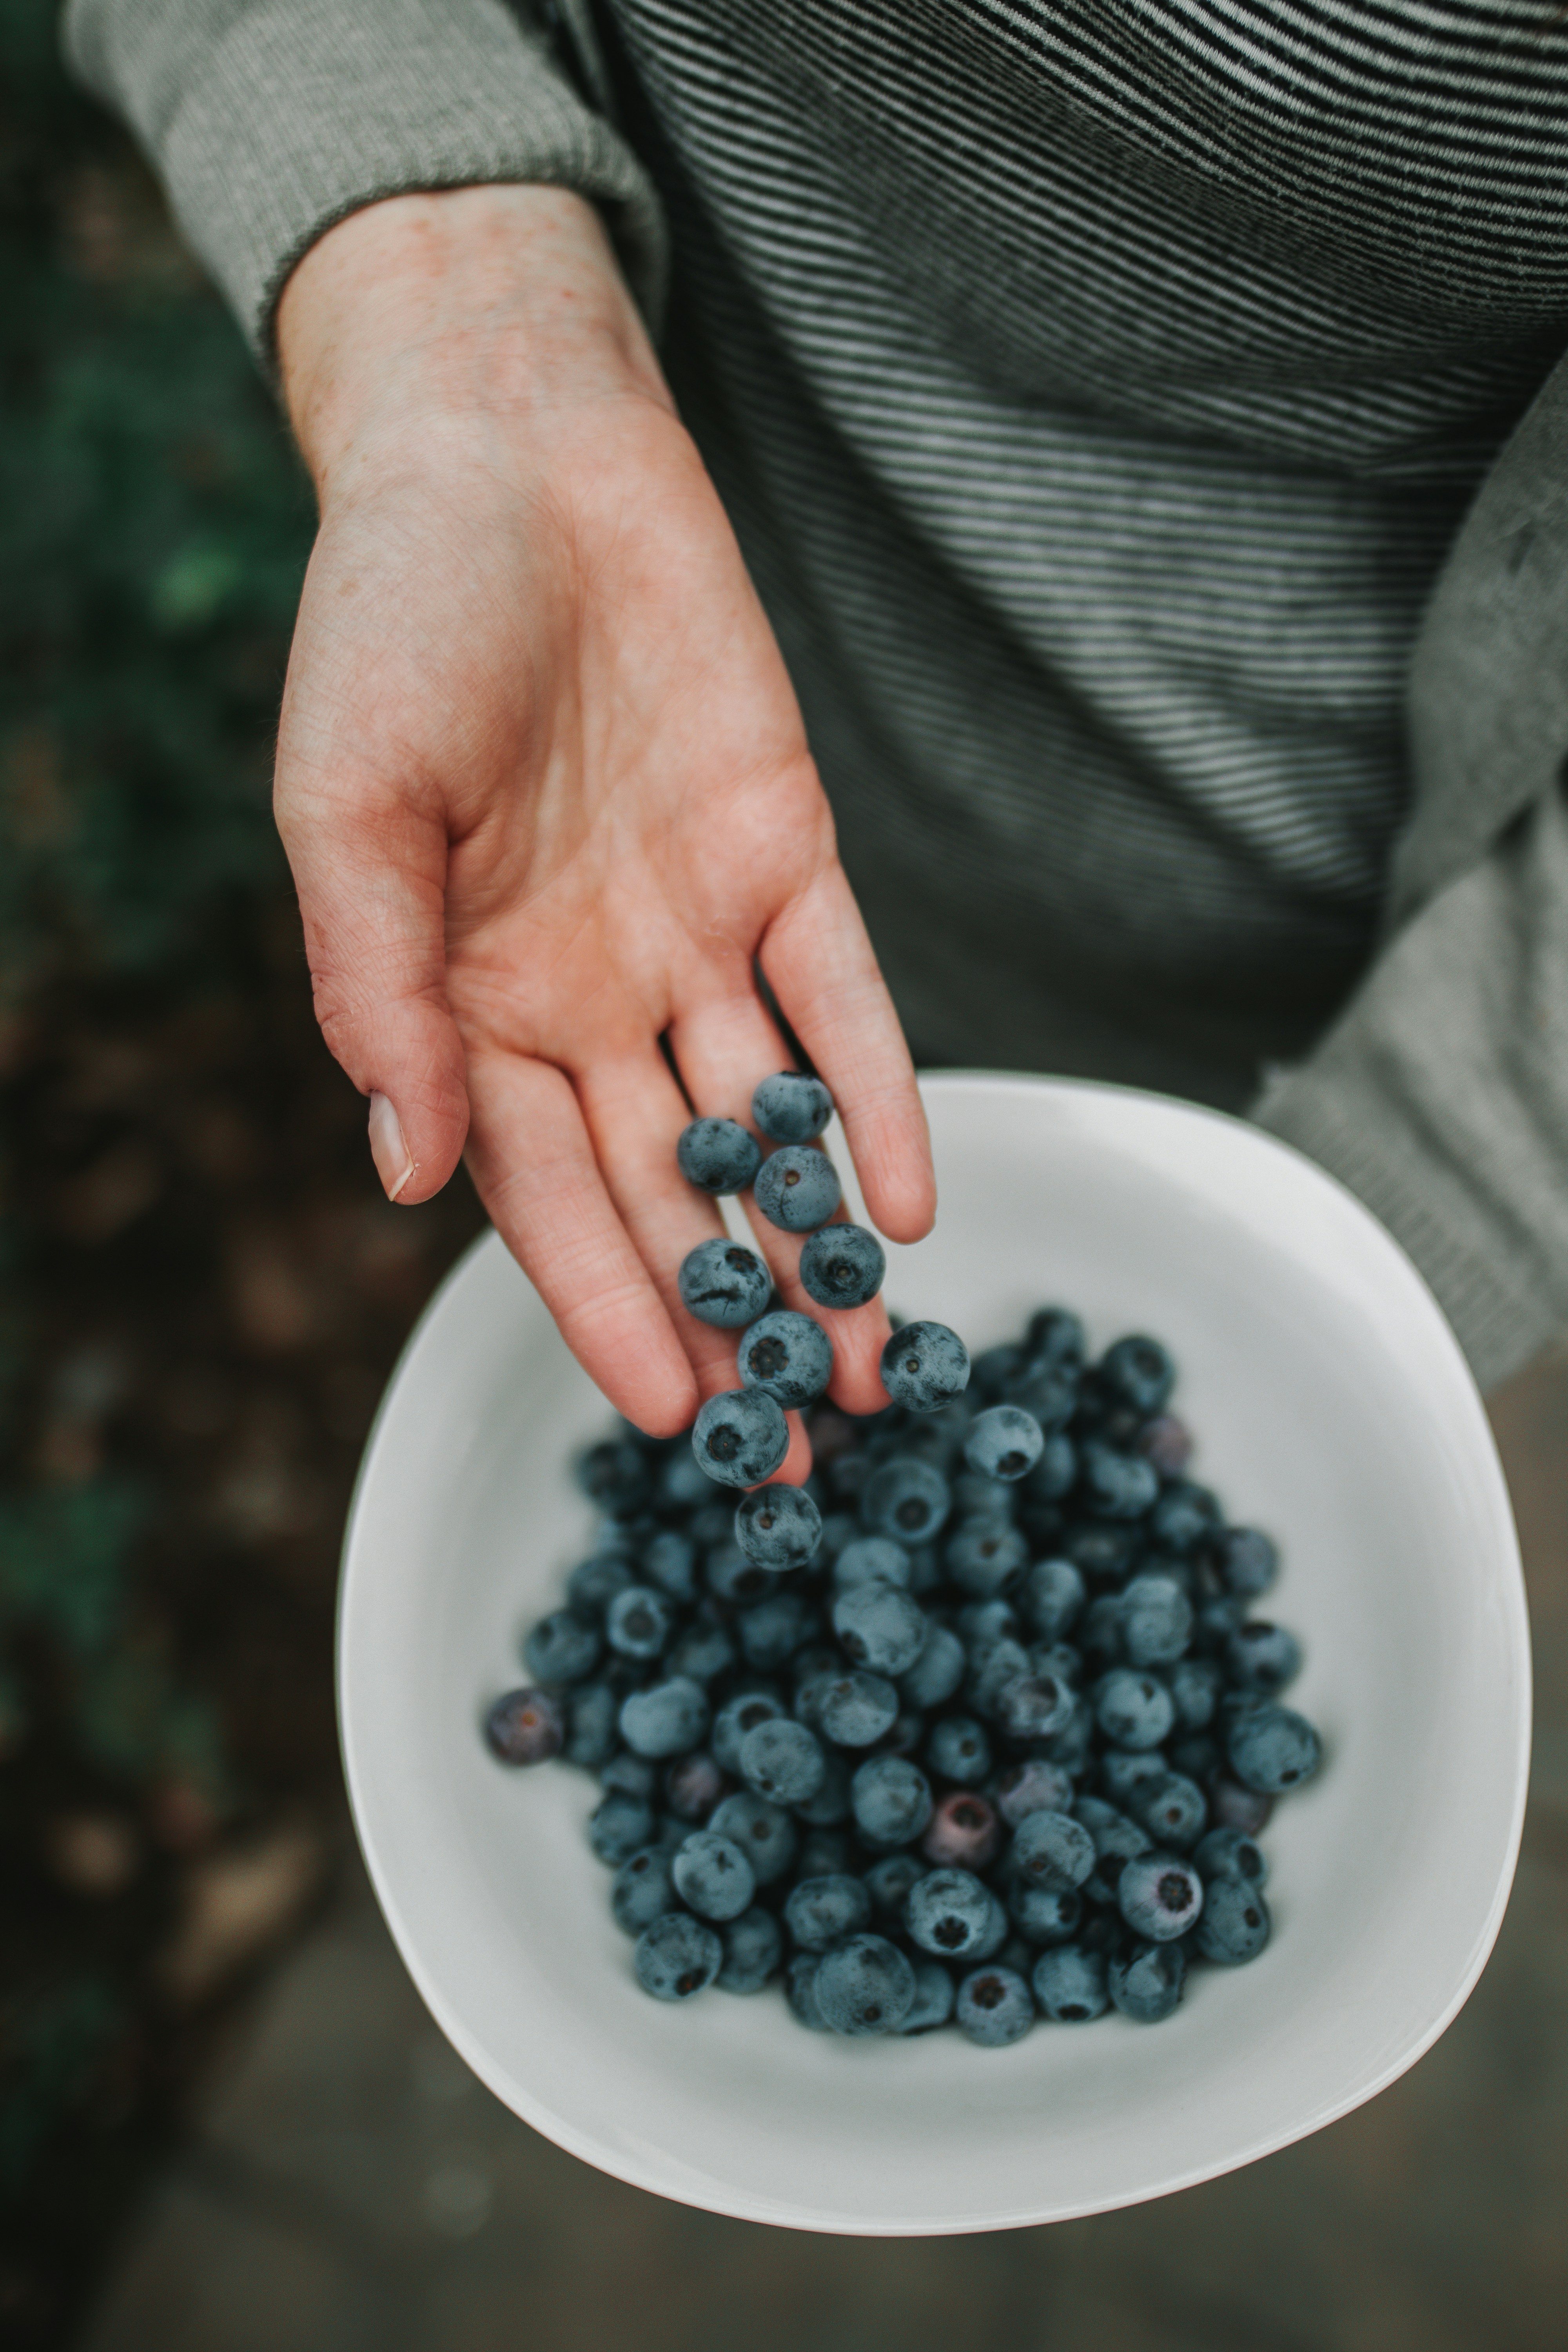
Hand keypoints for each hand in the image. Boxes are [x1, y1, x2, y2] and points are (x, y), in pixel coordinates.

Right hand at [274, 185, 934, 1455]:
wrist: (510, 452)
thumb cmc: (394, 622)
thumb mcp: (346, 810)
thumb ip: (375, 993)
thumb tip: (402, 1173)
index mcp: (464, 1004)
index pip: (538, 1193)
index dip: (606, 1304)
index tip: (672, 1415)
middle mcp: (584, 996)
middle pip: (664, 1188)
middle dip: (727, 1317)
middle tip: (796, 1444)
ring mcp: (690, 936)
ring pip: (762, 1123)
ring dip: (814, 1244)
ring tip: (873, 1364)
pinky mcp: (784, 857)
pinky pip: (842, 1002)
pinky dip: (875, 1099)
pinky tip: (910, 1202)